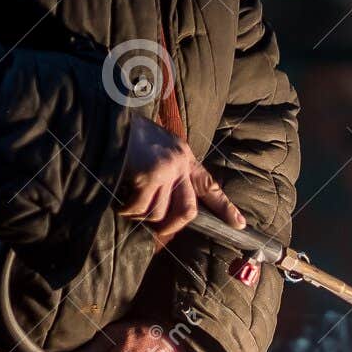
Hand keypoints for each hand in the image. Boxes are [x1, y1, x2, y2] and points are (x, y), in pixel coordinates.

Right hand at [118, 116, 245, 245]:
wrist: (112, 120)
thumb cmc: (132, 136)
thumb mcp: (160, 148)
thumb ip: (172, 171)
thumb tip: (169, 205)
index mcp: (186, 158)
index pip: (210, 186)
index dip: (225, 208)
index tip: (239, 224)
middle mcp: (180, 164)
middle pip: (188, 211)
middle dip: (173, 226)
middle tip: (159, 231)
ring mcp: (165, 170)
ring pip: (160, 213)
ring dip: (142, 217)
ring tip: (129, 207)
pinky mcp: (149, 176)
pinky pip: (141, 209)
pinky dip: (128, 212)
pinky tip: (120, 204)